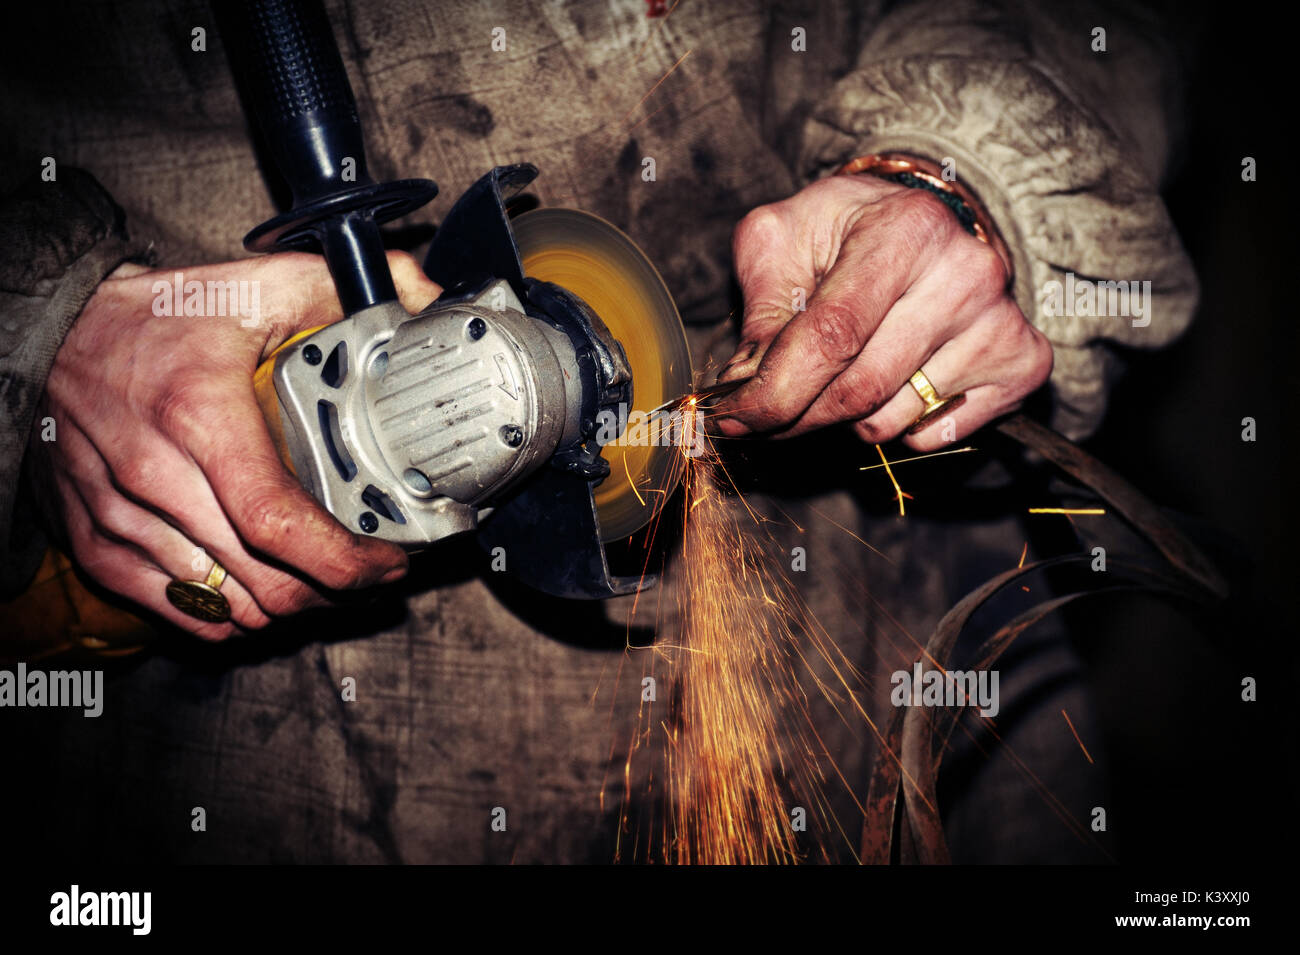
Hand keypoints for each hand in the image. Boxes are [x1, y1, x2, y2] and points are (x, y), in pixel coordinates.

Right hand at [37, 251, 441, 638]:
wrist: (53, 332)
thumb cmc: (154, 317)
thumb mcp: (256, 286)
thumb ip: (345, 289)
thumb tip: (422, 298)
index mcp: (201, 418)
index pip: (279, 524)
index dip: (345, 562)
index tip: (388, 564)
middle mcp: (155, 476)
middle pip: (264, 580)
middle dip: (336, 591)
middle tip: (370, 572)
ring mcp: (121, 518)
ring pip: (227, 606)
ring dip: (289, 606)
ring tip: (324, 579)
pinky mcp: (97, 542)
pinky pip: (177, 609)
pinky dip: (230, 615)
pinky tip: (262, 590)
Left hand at [714, 174, 1051, 447]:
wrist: (924, 222)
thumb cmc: (847, 229)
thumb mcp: (784, 237)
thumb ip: (760, 303)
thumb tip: (745, 381)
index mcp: (906, 230)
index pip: (831, 335)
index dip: (775, 389)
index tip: (734, 418)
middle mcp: (966, 274)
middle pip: (859, 389)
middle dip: (796, 415)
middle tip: (766, 412)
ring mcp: (1000, 323)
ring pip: (891, 419)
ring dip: (845, 417)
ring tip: (844, 369)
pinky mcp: (1020, 363)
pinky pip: (933, 434)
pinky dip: (898, 425)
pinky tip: (895, 378)